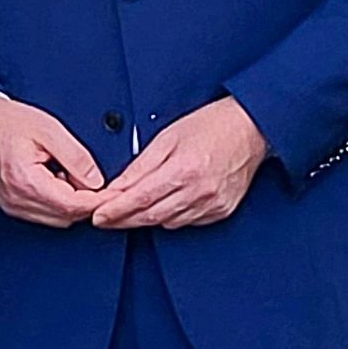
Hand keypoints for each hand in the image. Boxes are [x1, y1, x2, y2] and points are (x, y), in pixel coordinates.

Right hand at [0, 97, 103, 227]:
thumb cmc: (8, 122)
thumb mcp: (49, 130)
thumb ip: (76, 157)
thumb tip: (96, 181)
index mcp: (26, 181)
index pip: (72, 205)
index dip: (97, 200)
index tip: (112, 191)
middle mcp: (18, 200)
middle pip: (67, 217)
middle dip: (85, 201)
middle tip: (89, 176)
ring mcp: (14, 206)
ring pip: (57, 219)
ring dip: (71, 203)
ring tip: (66, 173)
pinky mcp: (13, 206)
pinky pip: (45, 215)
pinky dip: (57, 203)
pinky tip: (56, 181)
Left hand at [90, 98, 267, 230]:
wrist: (249, 128)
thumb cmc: (210, 126)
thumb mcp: (168, 137)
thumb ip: (140, 165)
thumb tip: (117, 186)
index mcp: (184, 170)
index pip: (140, 199)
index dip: (115, 211)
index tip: (98, 215)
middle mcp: (199, 192)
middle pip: (150, 216)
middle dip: (123, 220)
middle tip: (103, 219)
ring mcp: (212, 205)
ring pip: (167, 222)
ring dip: (144, 220)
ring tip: (126, 213)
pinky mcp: (220, 211)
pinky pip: (186, 222)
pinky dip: (169, 217)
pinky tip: (160, 207)